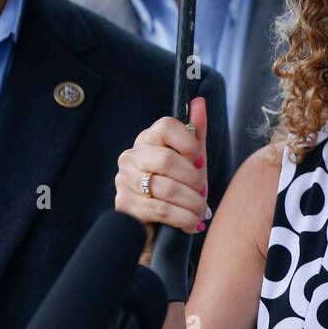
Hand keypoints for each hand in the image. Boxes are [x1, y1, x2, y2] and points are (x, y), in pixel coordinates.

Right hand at [114, 96, 209, 244]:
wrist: (162, 226)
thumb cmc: (178, 188)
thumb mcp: (192, 160)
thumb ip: (195, 131)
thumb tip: (199, 102)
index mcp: (148, 140)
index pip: (166, 127)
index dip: (189, 143)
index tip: (199, 161)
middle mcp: (131, 157)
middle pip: (167, 160)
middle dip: (193, 179)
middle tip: (203, 191)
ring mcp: (124, 181)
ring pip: (166, 188)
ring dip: (192, 203)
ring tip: (201, 211)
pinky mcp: (124, 206)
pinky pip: (160, 209)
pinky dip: (183, 218)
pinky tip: (192, 223)